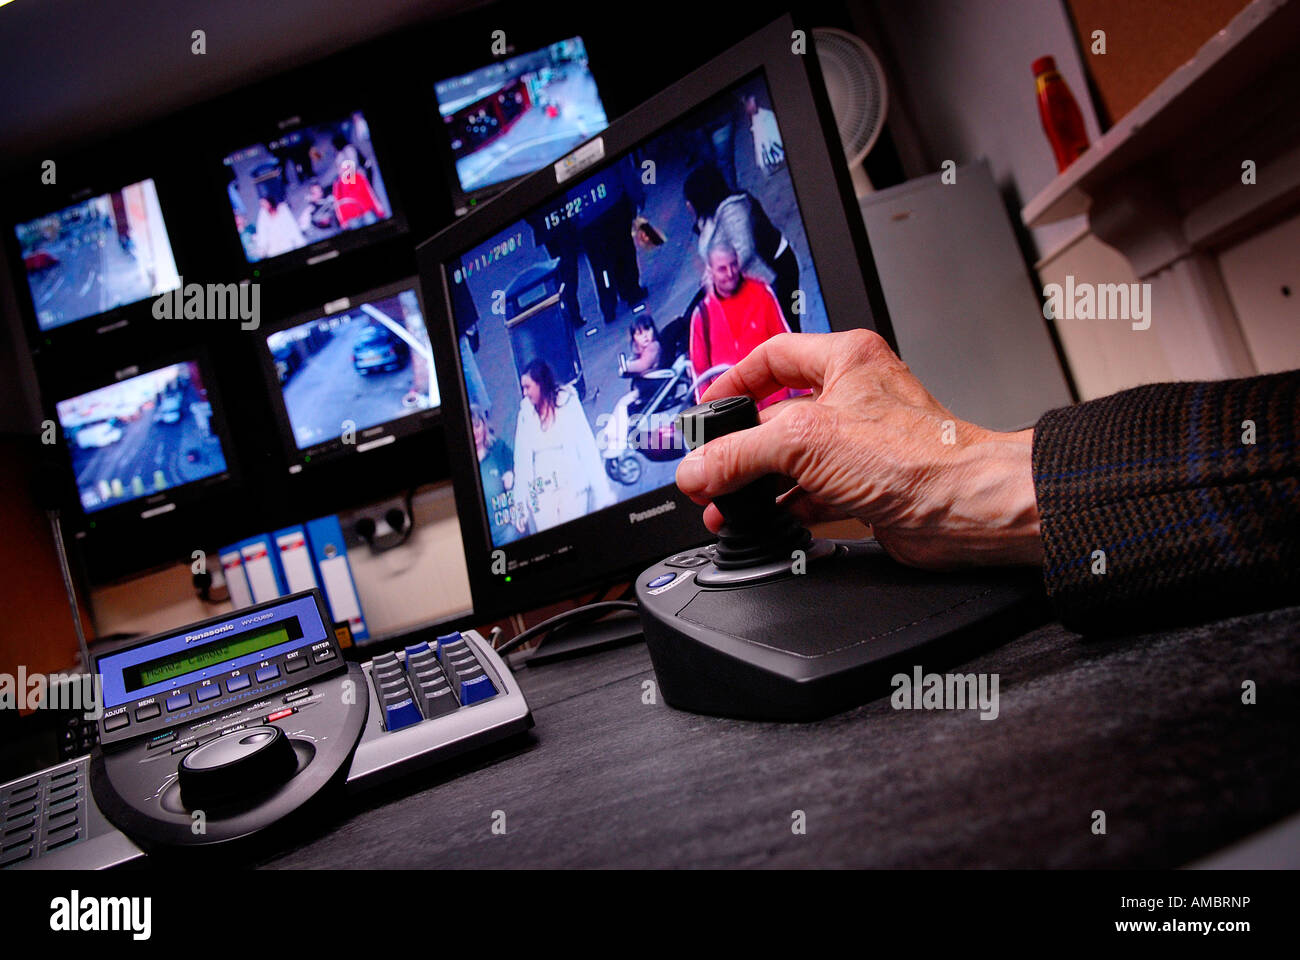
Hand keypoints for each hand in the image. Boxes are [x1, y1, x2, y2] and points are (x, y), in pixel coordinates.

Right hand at [674, 331, 1043, 568]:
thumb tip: (698, 468)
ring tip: (726, 505)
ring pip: (792, 460)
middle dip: (738, 447)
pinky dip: (785, 507)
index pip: (772, 358)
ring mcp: (859, 445)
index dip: (733, 382)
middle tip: (709, 469)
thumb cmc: (917, 456)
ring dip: (757, 484)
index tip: (706, 411)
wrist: (964, 509)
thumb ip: (740, 453)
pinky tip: (766, 520)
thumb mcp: (804, 441)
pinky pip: (811, 493)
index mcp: (844, 361)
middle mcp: (854, 398)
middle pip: (776, 416)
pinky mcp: (866, 486)